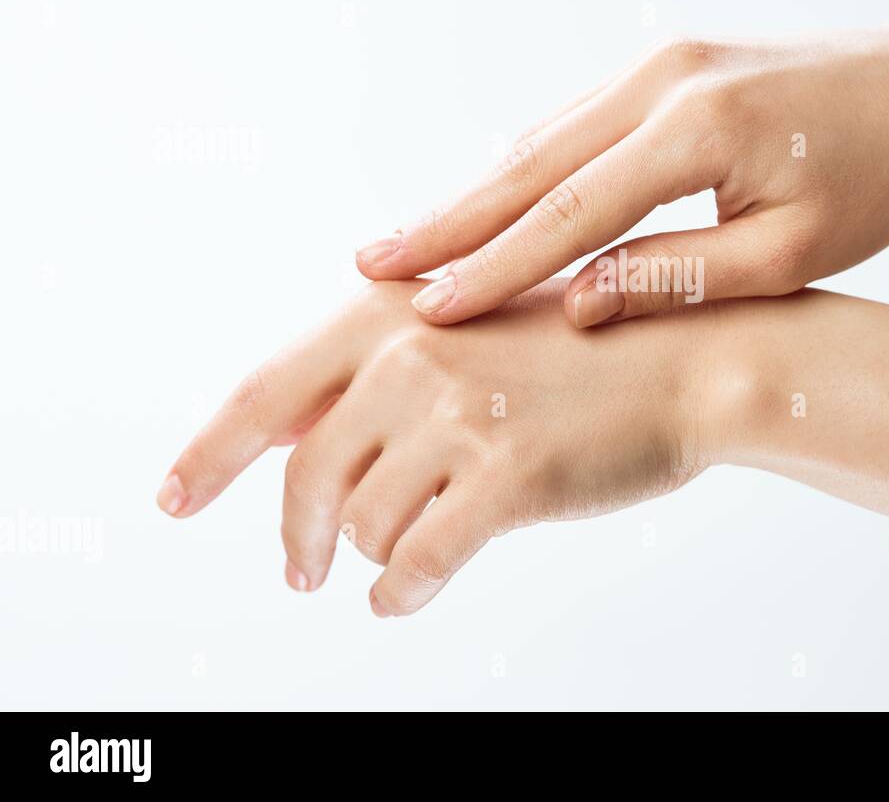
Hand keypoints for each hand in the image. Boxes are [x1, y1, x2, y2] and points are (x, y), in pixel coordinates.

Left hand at [156, 280, 719, 615]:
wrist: (694, 360)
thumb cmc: (588, 350)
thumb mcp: (472, 329)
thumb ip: (375, 371)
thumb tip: (283, 435)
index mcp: (394, 313)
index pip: (267, 391)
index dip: (208, 451)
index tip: (175, 498)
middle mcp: (414, 355)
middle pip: (306, 475)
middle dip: (298, 537)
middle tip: (302, 572)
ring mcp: (459, 415)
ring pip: (365, 526)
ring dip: (379, 552)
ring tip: (417, 548)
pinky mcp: (506, 477)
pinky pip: (416, 563)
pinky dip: (402, 591)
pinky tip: (407, 595)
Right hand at [356, 0, 888, 326]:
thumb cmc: (879, 178)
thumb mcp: (794, 249)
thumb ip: (681, 276)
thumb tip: (576, 305)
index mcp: (698, 131)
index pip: (571, 213)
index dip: (494, 266)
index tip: (426, 310)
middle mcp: (662, 82)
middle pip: (531, 164)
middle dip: (447, 220)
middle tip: (369, 266)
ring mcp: (659, 66)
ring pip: (542, 140)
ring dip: (474, 193)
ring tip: (406, 244)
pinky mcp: (664, 69)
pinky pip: (574, 125)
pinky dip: (522, 170)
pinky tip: (483, 205)